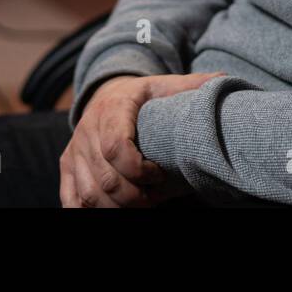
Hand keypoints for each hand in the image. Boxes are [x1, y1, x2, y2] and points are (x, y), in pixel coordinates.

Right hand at [60, 72, 223, 207]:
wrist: (104, 94)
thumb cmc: (141, 97)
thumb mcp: (163, 86)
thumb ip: (190, 85)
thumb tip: (224, 79)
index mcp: (112, 109)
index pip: (117, 148)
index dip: (140, 171)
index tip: (159, 175)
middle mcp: (87, 130)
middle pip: (106, 179)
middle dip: (134, 197)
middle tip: (155, 200)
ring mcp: (74, 150)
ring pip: (89, 195)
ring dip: (117, 208)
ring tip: (141, 206)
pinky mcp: (66, 166)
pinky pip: (71, 200)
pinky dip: (90, 212)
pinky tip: (114, 210)